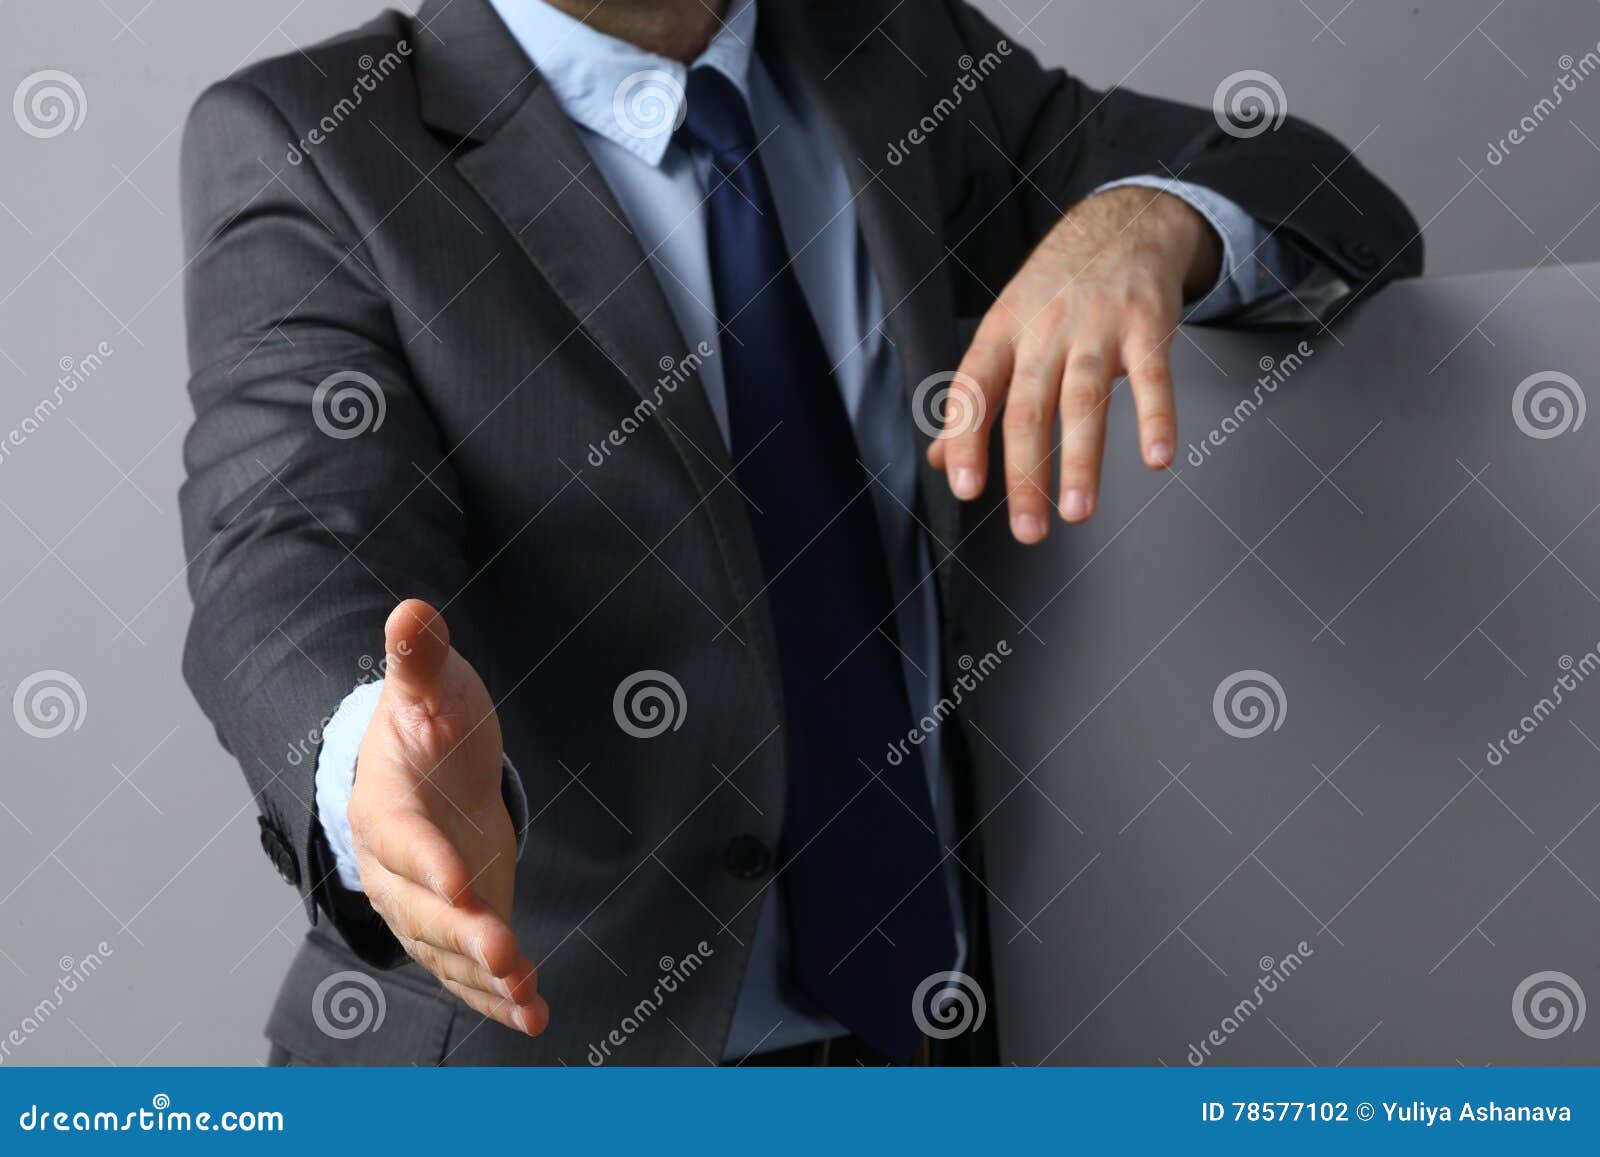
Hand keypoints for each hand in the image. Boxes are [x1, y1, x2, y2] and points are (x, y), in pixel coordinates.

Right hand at [347, 598, 547, 1035]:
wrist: (420, 765)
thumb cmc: (426, 722)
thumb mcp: (429, 688)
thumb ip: (420, 660)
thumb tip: (413, 610)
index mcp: (387, 807)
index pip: (404, 839)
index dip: (428, 861)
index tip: (458, 881)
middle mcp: (397, 866)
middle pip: (423, 909)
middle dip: (463, 933)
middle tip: (505, 952)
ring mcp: (424, 902)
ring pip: (447, 949)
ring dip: (486, 975)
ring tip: (527, 994)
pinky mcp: (454, 923)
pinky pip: (468, 968)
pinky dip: (496, 994)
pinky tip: (534, 1015)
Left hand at [928, 186, 1221, 541]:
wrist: (1124, 223)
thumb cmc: (1056, 287)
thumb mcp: (1004, 330)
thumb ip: (976, 398)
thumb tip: (941, 460)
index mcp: (1002, 333)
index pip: (973, 390)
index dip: (965, 439)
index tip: (966, 488)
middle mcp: (1044, 330)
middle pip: (1028, 408)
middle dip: (1025, 474)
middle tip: (1028, 529)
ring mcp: (1096, 326)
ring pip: (1084, 400)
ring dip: (1082, 461)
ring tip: (1078, 511)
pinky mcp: (1147, 325)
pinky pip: (1152, 377)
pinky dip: (1156, 417)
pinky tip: (1157, 457)